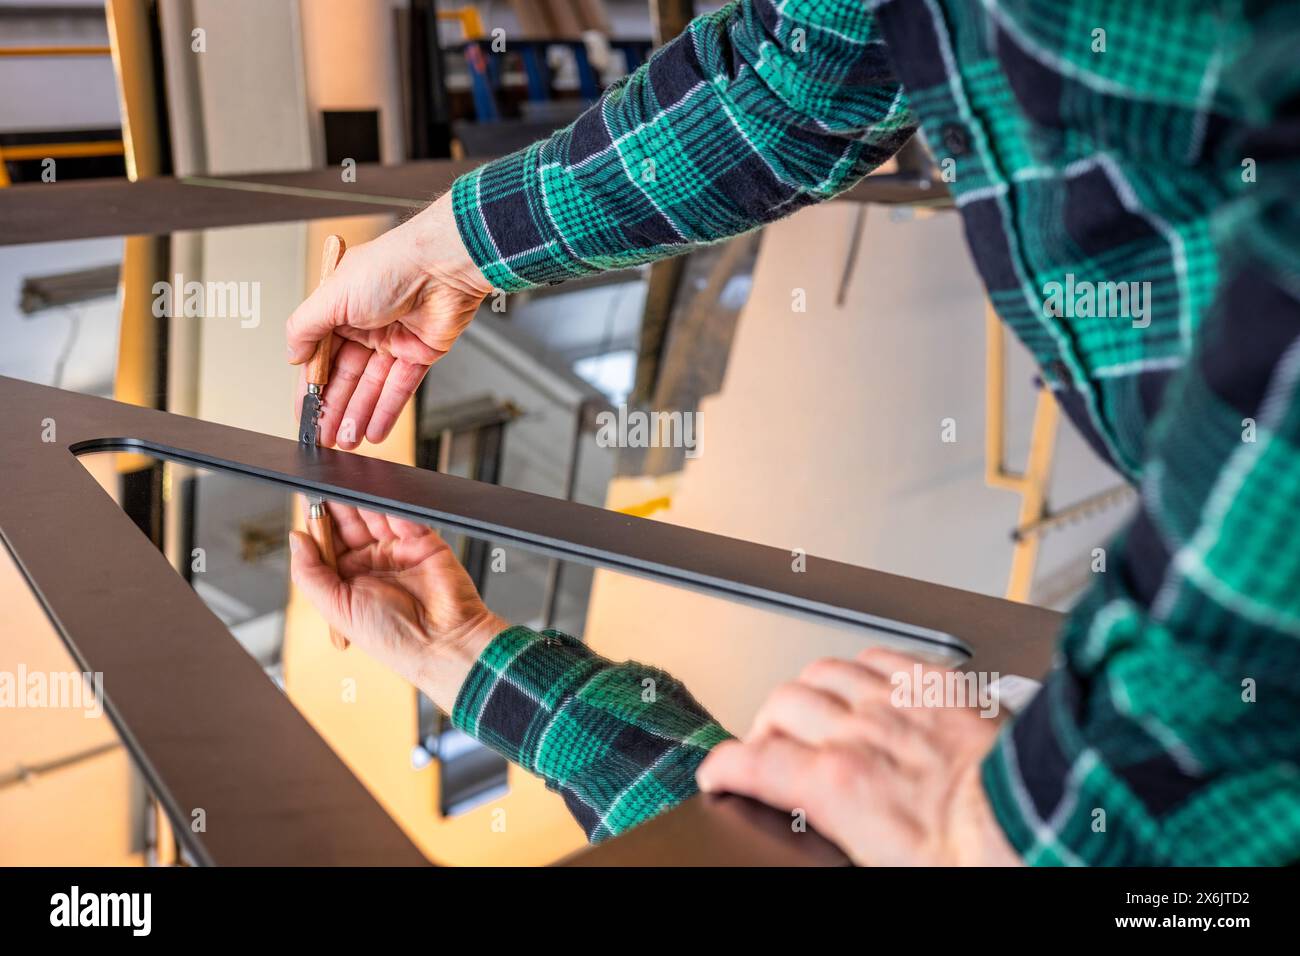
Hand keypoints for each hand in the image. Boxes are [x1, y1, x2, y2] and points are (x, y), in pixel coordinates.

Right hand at [287, 194, 492, 448]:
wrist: (441, 266)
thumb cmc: (390, 266)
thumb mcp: (331, 296)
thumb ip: (305, 328)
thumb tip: (291, 354)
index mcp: (340, 309)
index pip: (321, 356)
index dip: (312, 387)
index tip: (305, 414)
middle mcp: (367, 325)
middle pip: (346, 376)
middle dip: (335, 409)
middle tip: (324, 437)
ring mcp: (395, 340)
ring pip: (372, 386)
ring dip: (358, 415)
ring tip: (345, 441)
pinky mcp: (421, 353)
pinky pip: (400, 387)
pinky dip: (386, 410)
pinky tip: (373, 430)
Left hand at [289, 502, 507, 710]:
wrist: (441, 643)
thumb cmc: (391, 637)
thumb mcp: (336, 607)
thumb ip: (310, 572)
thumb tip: (296, 538)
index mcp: (346, 579)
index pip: (326, 540)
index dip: (316, 520)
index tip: (308, 497)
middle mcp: (370, 563)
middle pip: (348, 522)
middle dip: (338, 504)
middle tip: (328, 484)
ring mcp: (397, 550)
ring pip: (374, 514)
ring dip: (362, 499)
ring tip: (351, 484)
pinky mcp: (424, 541)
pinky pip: (405, 516)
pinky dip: (392, 507)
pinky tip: (379, 498)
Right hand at [695, 648, 1019, 865]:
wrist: (1047, 827)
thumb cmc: (975, 859)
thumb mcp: (879, 866)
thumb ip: (831, 832)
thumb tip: (813, 836)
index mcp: (839, 785)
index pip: (750, 759)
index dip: (722, 766)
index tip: (719, 775)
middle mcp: (861, 732)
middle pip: (779, 704)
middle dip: (762, 727)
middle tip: (767, 748)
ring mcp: (900, 701)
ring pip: (823, 671)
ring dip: (805, 692)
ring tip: (808, 712)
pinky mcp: (938, 685)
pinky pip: (879, 654)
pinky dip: (858, 666)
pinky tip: (862, 681)